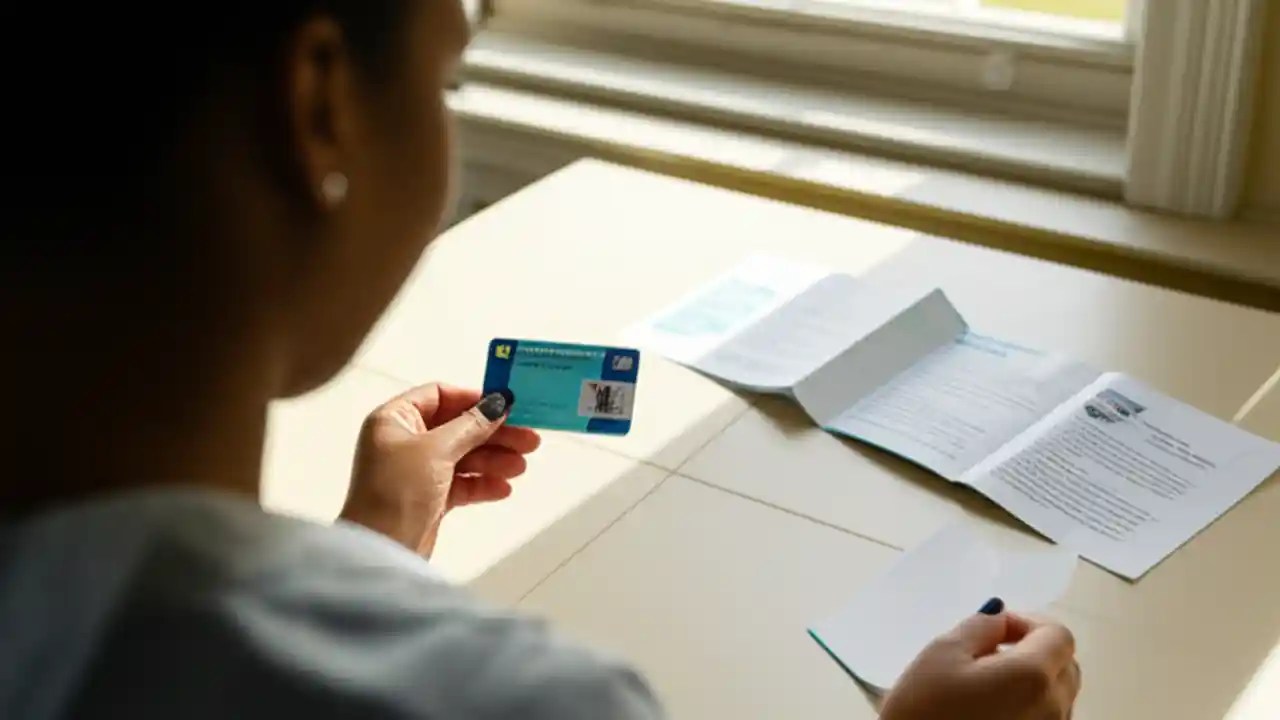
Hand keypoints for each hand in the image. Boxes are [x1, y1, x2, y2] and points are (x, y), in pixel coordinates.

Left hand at [340, 384, 539, 556]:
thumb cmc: (399, 489)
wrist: (381, 553)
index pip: (439, 395)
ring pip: (462, 457)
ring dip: (493, 460)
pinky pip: (461, 483)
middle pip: (457, 427)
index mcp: (394, 419)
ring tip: (521, 468)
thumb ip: (471, 425)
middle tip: (530, 441)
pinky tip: (504, 489)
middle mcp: (404, 440)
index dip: (474, 399)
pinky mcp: (429, 498)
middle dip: (493, 435)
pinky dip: (481, 484)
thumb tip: (500, 402)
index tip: (508, 406)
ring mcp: (417, 471)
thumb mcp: (436, 450)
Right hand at [880, 602, 1080, 719]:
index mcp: (1033, 676)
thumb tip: (1000, 616)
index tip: (995, 627)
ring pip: (1058, 696)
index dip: (1029, 622)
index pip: (1058, 635)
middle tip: (992, 650)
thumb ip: (980, 626)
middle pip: (1065, 665)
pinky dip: (1029, 706)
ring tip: (987, 683)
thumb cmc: (924, 709)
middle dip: (1036, 649)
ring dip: (1034, 679)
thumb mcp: (942, 653)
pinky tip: (990, 709)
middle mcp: (1053, 708)